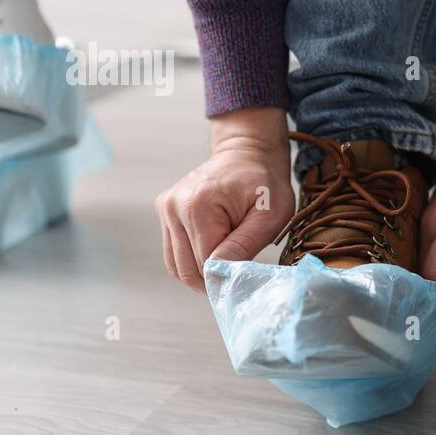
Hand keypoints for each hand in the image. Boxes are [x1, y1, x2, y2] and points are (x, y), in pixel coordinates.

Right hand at [155, 106, 293, 292]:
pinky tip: (215, 255)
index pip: (206, 264)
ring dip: (202, 274)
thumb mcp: (270, 215)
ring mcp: (166, 210)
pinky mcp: (165, 213)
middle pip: (187, 269)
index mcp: (198, 206)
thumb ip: (244, 246)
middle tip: (239, 280)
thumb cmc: (265, 184)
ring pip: (177, 266)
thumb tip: (219, 277)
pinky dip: (193, 262)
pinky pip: (175, 253)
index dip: (227, 279)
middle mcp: (173, 208)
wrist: (248, 152)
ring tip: (228, 265)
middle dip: (214, 280)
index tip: (246, 282)